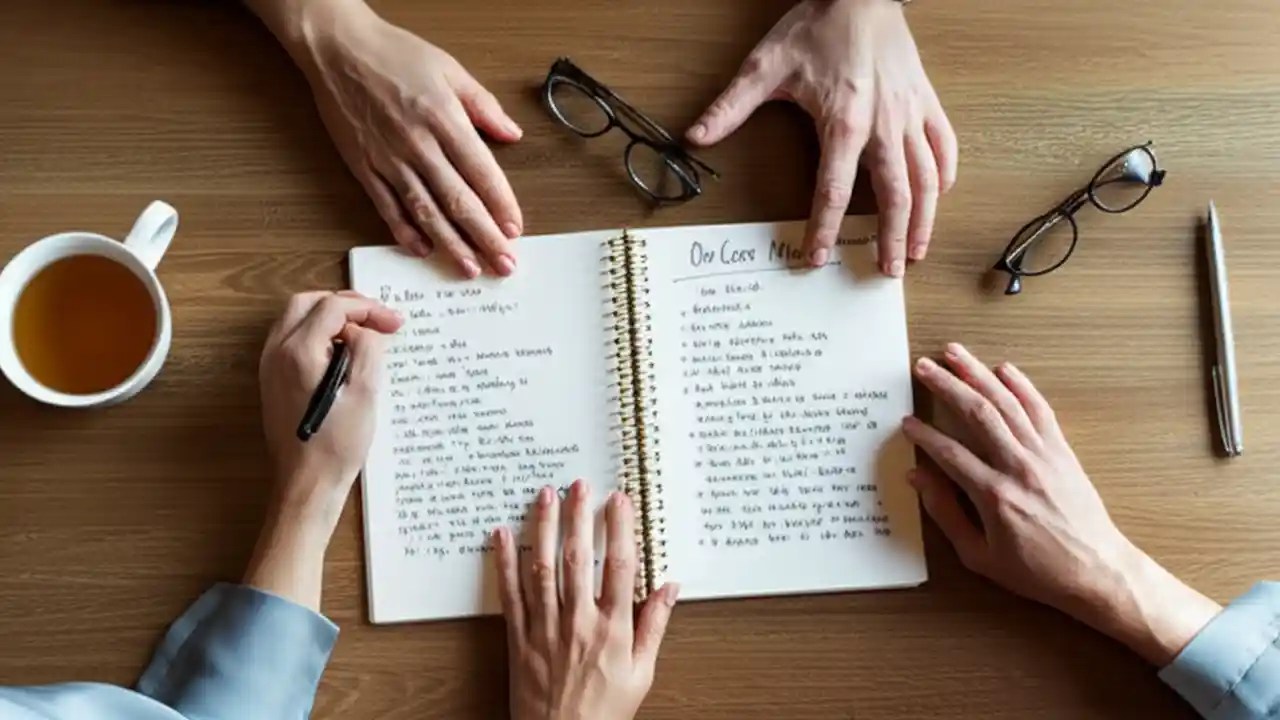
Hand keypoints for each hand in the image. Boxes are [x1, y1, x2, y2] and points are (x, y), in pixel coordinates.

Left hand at [259, 291, 402, 522]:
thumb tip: (365, 330)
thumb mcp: (366, 393)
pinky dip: (318, 332)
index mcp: (298, 351)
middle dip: (347, 304)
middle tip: (378, 319)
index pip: (334, 307)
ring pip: (297, 318)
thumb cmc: (337, 444)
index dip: (369, 309)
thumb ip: (367, 348)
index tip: (395, 323)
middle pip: (309, 303)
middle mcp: (276, 352)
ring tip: (364, 331)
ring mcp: (270, 365)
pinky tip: (342, 351)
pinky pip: (292, 338)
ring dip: (331, 316)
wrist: (307, 483)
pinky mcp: (272, 379)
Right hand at [282, 0, 522, 277]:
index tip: (515, 230)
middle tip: (504, 264)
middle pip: (458, 200)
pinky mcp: (364, 167)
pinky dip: (404, 231)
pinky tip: (421, 250)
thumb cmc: (395, 54)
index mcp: (445, 120)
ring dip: (450, 244)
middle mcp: (418, 144)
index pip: (481, 173)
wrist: (338, 48)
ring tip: (469, 268)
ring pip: (425, 211)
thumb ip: (484, 106)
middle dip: (484, 237)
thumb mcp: (451, 69)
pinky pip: (387, 206)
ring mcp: (389, 159)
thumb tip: (512, 134)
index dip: (501, 205)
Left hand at [493, 481, 679, 719]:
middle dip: (579, 516)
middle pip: (578, 558)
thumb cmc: (604, 713)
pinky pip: (510, 593)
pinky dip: (505, 562)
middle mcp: (578, 623)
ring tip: (546, 496)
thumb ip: (655, 626)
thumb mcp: (642, 673)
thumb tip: (671, 589)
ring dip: (544, 527)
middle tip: (580, 485)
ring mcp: (545, 628)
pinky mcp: (519, 638)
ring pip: (543, 568)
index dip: (619, 528)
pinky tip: (504, 534)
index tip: (619, 500)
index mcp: (612, 630)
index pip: (619, 567)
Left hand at [688, 0, 956, 275]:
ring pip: (927, 179)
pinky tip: (940, 195)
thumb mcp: (766, 65)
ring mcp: (910, 114)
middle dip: (890, 239)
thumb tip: (696, 136)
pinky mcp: (927, 101)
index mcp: (844, 122)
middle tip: (886, 272)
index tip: (818, 257)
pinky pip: (944, 145)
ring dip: (924, 219)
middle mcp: (883, 125)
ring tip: (916, 250)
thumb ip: (731, 106)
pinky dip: (945, 175)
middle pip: (894, 196)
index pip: (834, 190)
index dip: (826, 228)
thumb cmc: (818, 26)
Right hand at [902, 343, 1220, 665]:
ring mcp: (1043, 455)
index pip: (949, 452)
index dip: (924, 434)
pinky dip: (1022, 386)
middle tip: (923, 366)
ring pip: (1006, 403)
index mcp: (993, 495)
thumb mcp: (979, 556)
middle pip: (976, 413)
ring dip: (978, 374)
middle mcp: (1018, 467)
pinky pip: (1040, 410)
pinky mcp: (1062, 451)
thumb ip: (945, 514)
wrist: (1096, 570)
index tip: (907, 421)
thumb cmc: (1036, 571)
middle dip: (946, 385)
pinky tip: (1003, 369)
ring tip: (954, 353)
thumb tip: (918, 479)